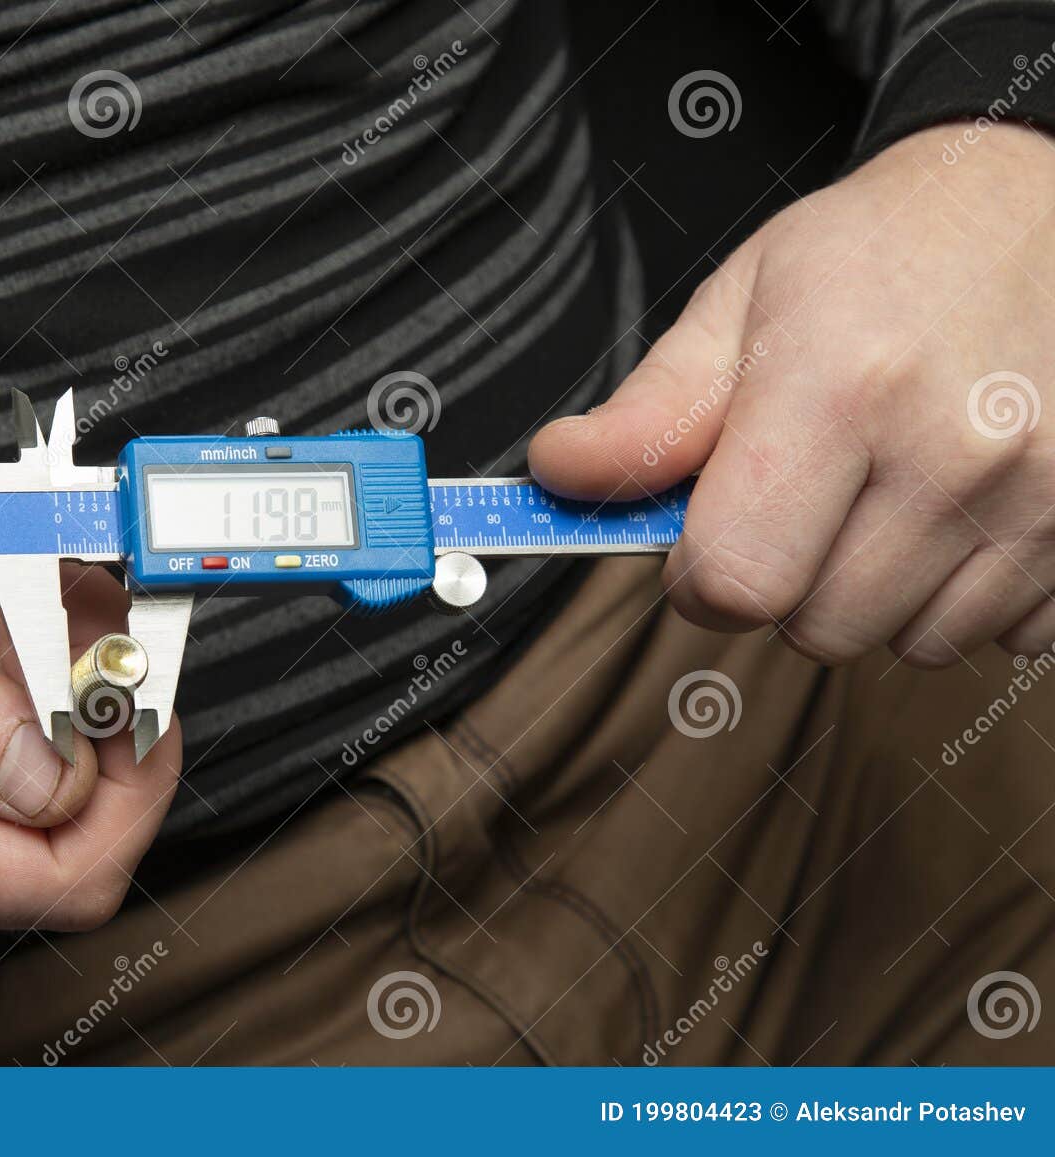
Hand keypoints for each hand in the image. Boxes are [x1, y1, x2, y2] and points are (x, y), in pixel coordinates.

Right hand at [0, 493, 179, 928]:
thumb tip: (59, 775)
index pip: (67, 874)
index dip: (126, 785)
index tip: (119, 678)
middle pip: (83, 784)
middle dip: (89, 668)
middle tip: (55, 576)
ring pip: (60, 712)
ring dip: (48, 610)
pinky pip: (22, 667)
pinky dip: (13, 597)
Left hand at [530, 122, 1054, 666]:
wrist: (1043, 200)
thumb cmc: (883, 253)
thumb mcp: (743, 304)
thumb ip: (649, 412)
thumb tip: (558, 474)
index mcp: (843, 386)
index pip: (736, 581)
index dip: (698, 578)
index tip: (704, 541)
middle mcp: (955, 449)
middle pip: (817, 626)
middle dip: (787, 579)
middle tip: (805, 495)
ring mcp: (1045, 496)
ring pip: (910, 642)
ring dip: (877, 592)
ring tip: (886, 491)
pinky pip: (1004, 637)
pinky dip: (966, 593)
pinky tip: (958, 511)